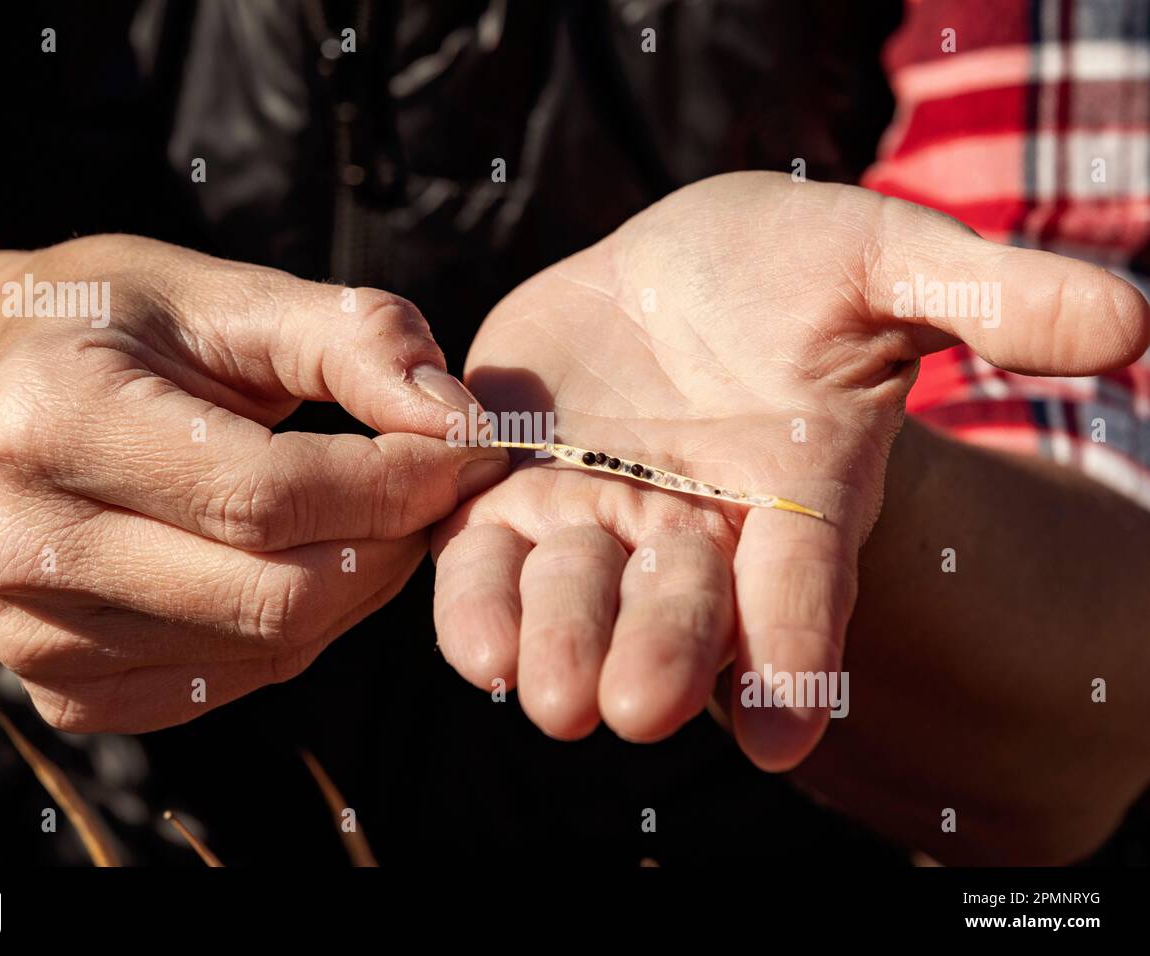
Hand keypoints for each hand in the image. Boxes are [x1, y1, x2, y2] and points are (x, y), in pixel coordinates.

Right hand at [0, 234, 504, 731]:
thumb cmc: (120, 333)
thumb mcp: (227, 296)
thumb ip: (354, 338)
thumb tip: (462, 422)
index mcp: (52, 418)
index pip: (267, 495)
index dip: (397, 482)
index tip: (473, 451)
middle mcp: (22, 542)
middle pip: (274, 592)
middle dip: (393, 542)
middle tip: (439, 490)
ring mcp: (32, 634)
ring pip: (266, 649)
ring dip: (359, 587)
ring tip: (375, 517)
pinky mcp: (60, 691)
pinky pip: (230, 685)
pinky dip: (301, 632)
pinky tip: (305, 564)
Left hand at [432, 171, 1148, 767]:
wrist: (673, 271)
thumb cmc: (792, 271)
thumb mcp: (884, 262)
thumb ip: (986, 297)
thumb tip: (1133, 321)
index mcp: (795, 496)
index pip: (804, 585)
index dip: (799, 653)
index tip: (785, 735)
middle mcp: (695, 532)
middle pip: (683, 611)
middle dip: (665, 657)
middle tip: (639, 708)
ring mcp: (596, 521)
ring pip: (574, 596)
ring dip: (556, 644)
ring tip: (541, 692)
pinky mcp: (505, 493)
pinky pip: (485, 561)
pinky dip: (475, 602)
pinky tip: (473, 645)